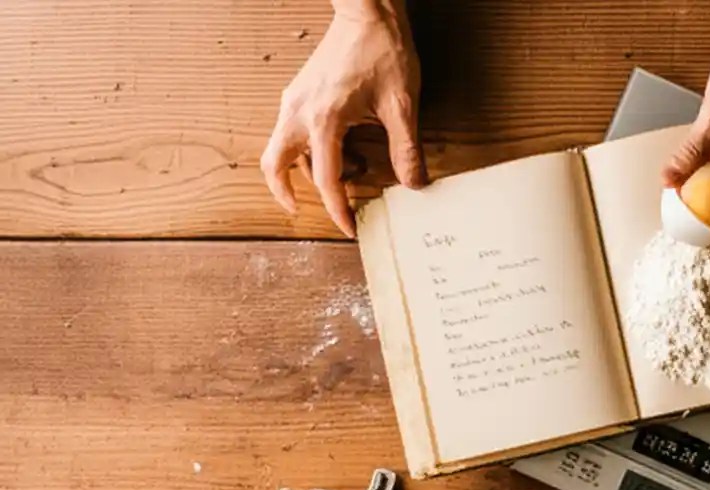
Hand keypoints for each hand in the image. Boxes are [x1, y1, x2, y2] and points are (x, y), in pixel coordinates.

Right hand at [260, 0, 422, 236]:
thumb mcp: (401, 105)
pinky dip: (310, 149)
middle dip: (288, 195)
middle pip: (274, 167)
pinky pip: (292, 131)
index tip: (350, 228)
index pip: (326, 180)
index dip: (338, 210)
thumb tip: (414, 184)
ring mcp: (294, 100)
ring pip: (281, 149)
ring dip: (307, 170)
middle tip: (310, 213)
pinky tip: (345, 146)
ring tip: (349, 172)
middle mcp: (298, 112)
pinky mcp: (299, 93)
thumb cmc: (382, 50)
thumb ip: (406, 149)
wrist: (366, 11)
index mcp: (323, 119)